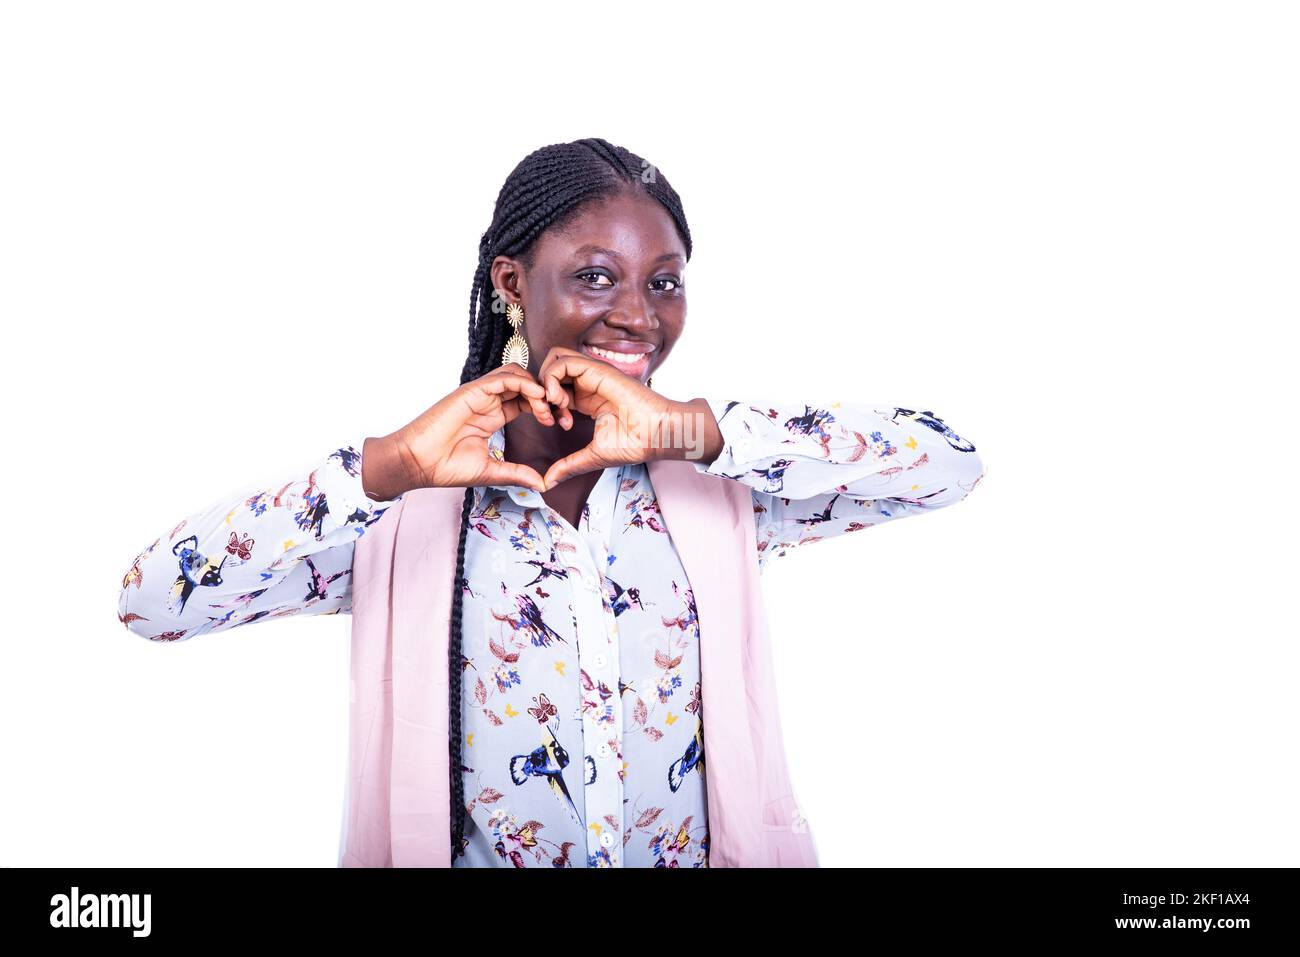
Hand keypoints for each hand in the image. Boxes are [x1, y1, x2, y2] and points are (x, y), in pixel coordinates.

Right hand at [378, 363, 557, 495]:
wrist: (416, 463)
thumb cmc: (445, 467)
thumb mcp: (490, 472)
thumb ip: (515, 474)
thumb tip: (542, 485)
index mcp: (492, 416)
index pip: (526, 401)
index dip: (546, 407)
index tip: (561, 423)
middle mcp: (488, 402)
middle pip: (525, 385)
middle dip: (548, 394)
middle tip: (562, 412)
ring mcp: (480, 394)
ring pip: (517, 375)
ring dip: (538, 386)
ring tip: (550, 405)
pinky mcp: (472, 391)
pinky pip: (503, 377)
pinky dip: (524, 383)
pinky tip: (537, 397)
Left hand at [535, 346, 675, 488]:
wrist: (655, 434)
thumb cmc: (634, 443)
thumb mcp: (592, 455)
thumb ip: (568, 466)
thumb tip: (547, 483)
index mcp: (586, 398)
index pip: (554, 388)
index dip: (545, 405)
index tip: (555, 424)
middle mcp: (587, 382)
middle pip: (550, 368)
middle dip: (540, 390)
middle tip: (547, 413)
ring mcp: (591, 373)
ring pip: (554, 359)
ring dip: (544, 382)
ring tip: (553, 405)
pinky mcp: (596, 369)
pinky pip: (562, 362)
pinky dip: (552, 379)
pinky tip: (560, 401)